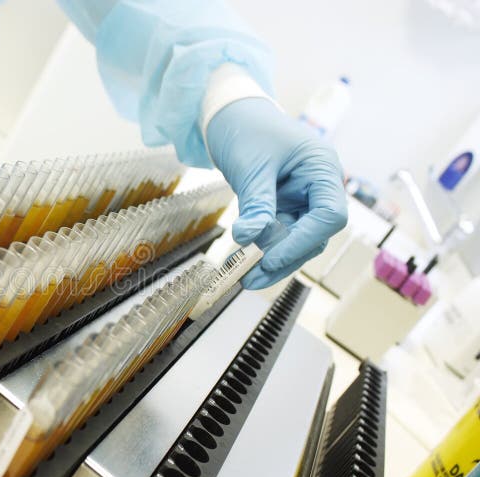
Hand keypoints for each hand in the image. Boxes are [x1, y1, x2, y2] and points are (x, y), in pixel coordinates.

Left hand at [206, 97, 347, 288]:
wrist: (230, 115)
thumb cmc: (247, 128)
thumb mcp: (252, 167)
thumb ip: (257, 204)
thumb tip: (249, 238)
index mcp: (323, 169)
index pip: (329, 216)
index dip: (302, 242)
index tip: (271, 259)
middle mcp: (319, 187)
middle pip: (314, 235)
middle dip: (284, 258)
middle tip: (251, 278)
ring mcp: (302, 199)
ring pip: (296, 240)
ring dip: (271, 259)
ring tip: (243, 276)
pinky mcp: (284, 207)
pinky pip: (279, 235)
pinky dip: (262, 248)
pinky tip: (243, 263)